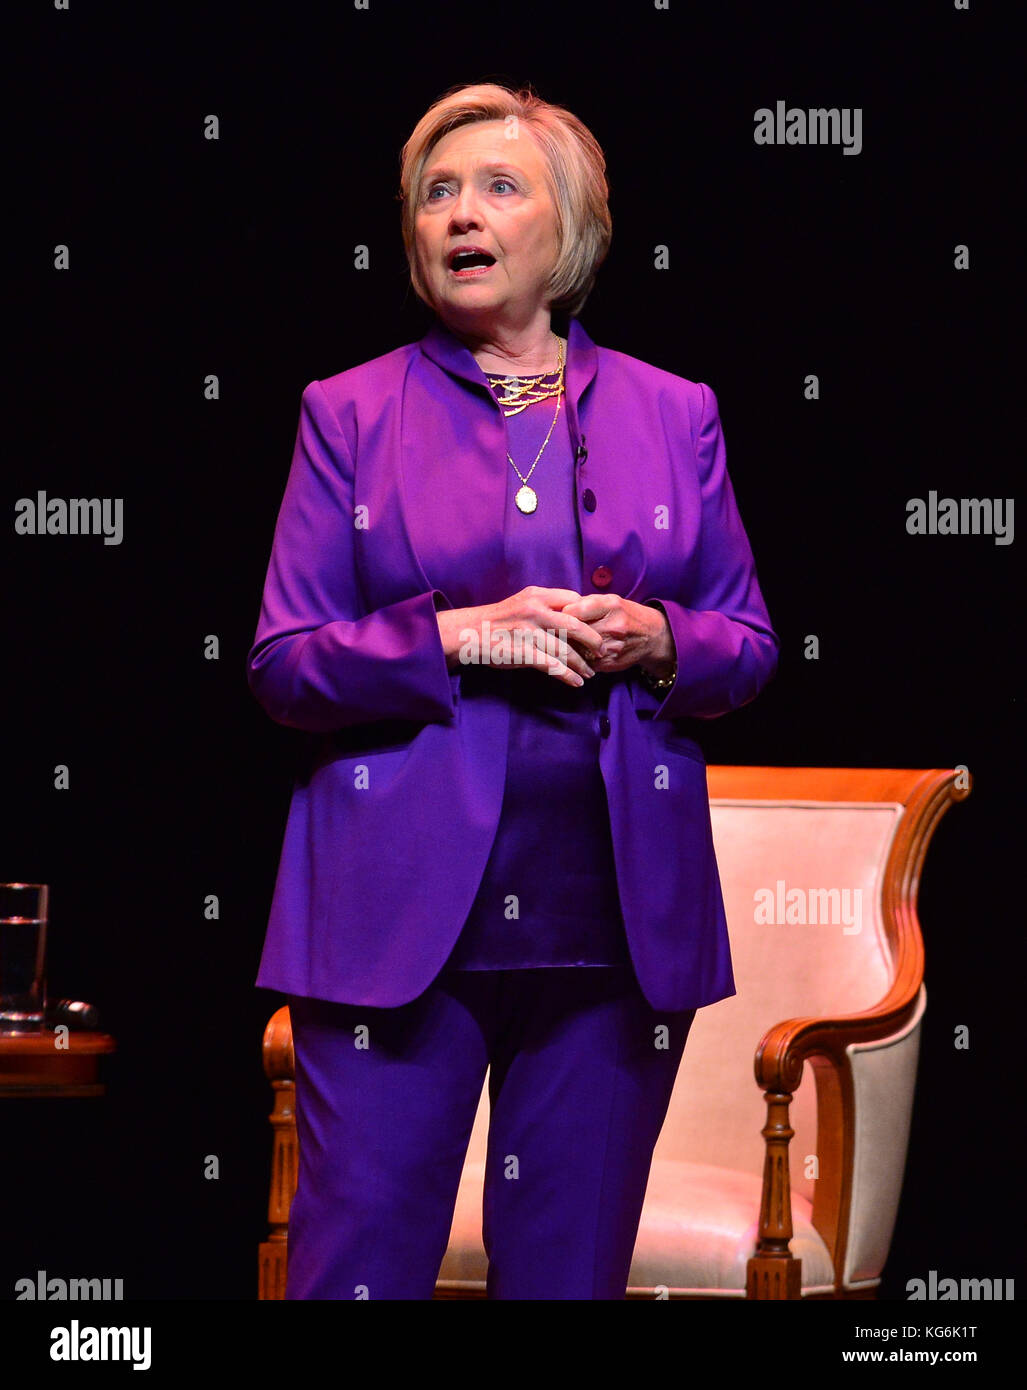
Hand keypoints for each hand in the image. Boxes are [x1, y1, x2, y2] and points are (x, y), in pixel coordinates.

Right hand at [437, 587, 605, 687]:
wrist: (468, 633)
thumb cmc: (498, 620)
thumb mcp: (522, 602)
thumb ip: (546, 605)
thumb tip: (574, 614)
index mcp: (537, 595)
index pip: (575, 600)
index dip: (589, 615)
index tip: (598, 628)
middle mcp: (535, 611)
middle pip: (577, 624)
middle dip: (594, 640)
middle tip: (603, 651)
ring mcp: (529, 633)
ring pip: (566, 649)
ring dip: (582, 664)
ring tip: (591, 672)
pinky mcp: (522, 653)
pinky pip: (552, 666)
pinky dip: (568, 675)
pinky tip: (577, 682)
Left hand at [558, 594, 674, 677]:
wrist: (652, 636)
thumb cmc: (625, 614)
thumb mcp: (610, 600)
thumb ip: (585, 602)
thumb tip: (558, 608)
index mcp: (611, 606)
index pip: (574, 610)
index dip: (559, 613)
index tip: (553, 615)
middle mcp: (613, 626)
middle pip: (572, 631)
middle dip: (556, 632)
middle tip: (546, 631)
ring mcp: (612, 647)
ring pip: (576, 649)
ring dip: (562, 647)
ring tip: (553, 643)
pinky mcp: (608, 663)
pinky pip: (583, 662)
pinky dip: (572, 659)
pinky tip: (567, 655)